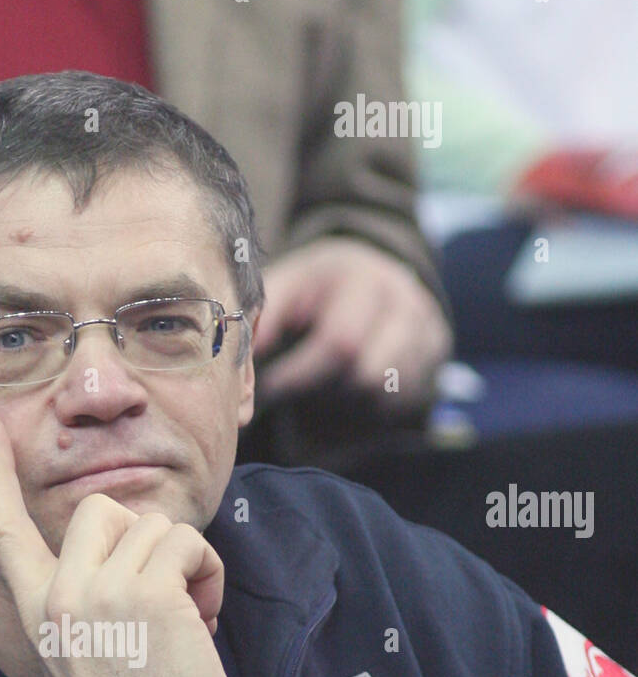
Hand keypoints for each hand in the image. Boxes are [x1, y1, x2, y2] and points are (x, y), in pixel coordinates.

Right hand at [0, 415, 234, 676]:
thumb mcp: (79, 655)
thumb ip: (80, 602)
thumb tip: (117, 548)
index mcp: (37, 611)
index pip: (3, 530)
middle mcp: (61, 595)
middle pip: (99, 508)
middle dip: (140, 536)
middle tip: (164, 591)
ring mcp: (102, 591)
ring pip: (152, 524)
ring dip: (185, 563)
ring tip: (189, 618)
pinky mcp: (149, 593)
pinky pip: (187, 543)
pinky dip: (207, 573)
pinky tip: (203, 621)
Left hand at [254, 238, 451, 409]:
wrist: (376, 270)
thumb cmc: (320, 285)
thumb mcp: (289, 285)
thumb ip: (265, 318)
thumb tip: (242, 359)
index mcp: (367, 282)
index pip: (341, 343)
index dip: (300, 374)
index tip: (269, 389)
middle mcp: (407, 306)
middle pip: (368, 376)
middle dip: (323, 394)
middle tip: (293, 395)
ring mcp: (428, 334)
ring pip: (385, 394)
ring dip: (346, 403)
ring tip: (318, 392)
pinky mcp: (434, 361)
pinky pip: (401, 402)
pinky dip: (369, 406)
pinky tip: (345, 392)